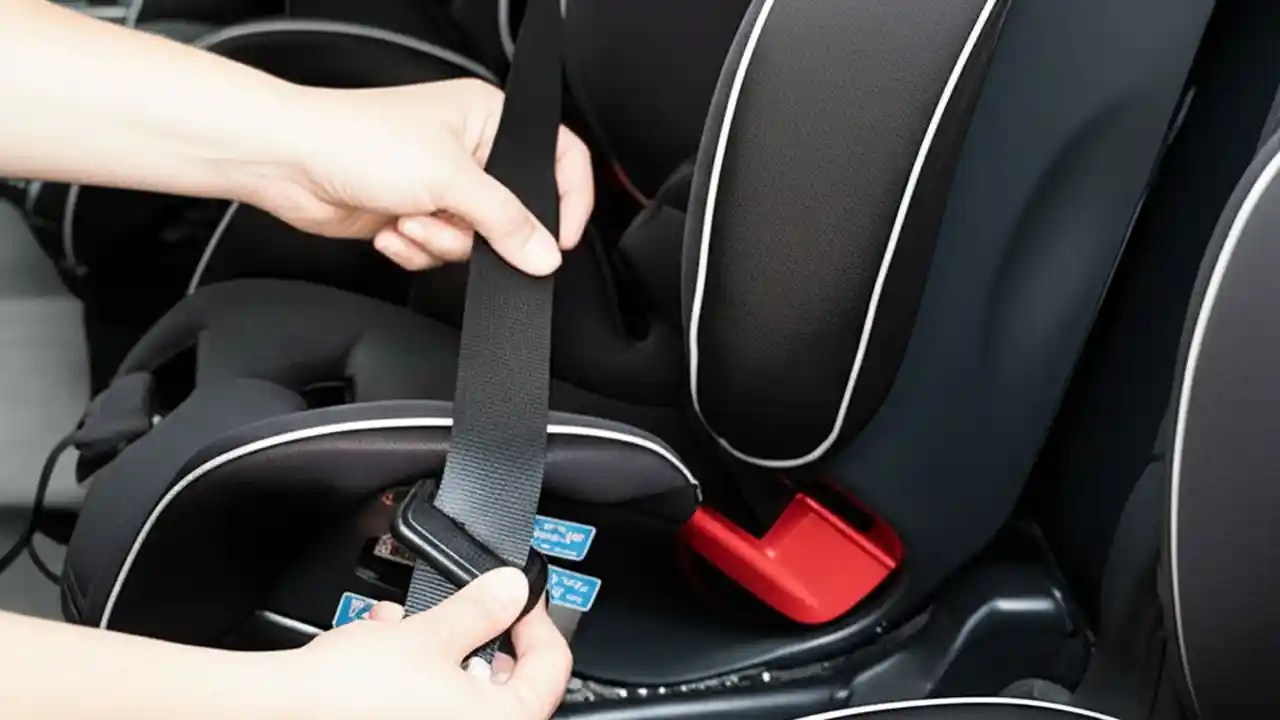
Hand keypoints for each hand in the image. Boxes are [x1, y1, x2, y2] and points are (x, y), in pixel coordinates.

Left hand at [251, 78, 593, 275]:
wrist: (289, 162)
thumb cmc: (356, 138)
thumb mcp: (450, 178)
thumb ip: (506, 221)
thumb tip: (545, 254)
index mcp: (489, 118)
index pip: (559, 159)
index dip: (567, 202)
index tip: (558, 242)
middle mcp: (469, 150)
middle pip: (512, 214)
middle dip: (475, 230)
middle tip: (453, 219)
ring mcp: (440, 186)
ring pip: (473, 242)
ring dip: (438, 240)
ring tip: (408, 216)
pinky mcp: (414, 215)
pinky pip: (439, 253)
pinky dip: (415, 249)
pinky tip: (391, 227)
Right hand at [274, 568, 571, 718]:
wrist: (281, 716)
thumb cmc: (353, 694)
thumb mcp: (431, 634)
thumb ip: (482, 609)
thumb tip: (511, 589)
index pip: (550, 671)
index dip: (539, 622)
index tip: (522, 598)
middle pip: (503, 687)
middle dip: (478, 640)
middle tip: (467, 609)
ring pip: (455, 695)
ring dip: (435, 653)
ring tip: (408, 622)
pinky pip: (421, 707)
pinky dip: (408, 677)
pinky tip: (380, 645)